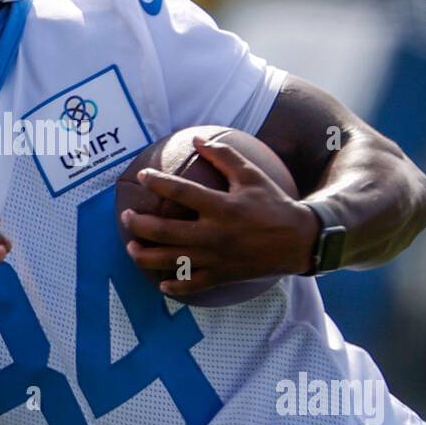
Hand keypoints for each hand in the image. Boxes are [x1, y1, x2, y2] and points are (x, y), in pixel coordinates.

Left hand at [120, 135, 317, 296]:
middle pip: (166, 231)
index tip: (143, 175)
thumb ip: (224, 156)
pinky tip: (161, 283)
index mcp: (222, 207)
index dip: (158, 183)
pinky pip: (193, 284)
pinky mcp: (222, 275)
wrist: (299, 241)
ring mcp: (216, 258)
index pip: (181, 192)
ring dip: (146, 256)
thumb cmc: (274, 204)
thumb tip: (197, 139)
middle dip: (140, 225)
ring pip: (172, 261)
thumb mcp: (252, 175)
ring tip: (132, 248)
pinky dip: (175, 286)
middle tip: (126, 217)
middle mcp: (215, 234)